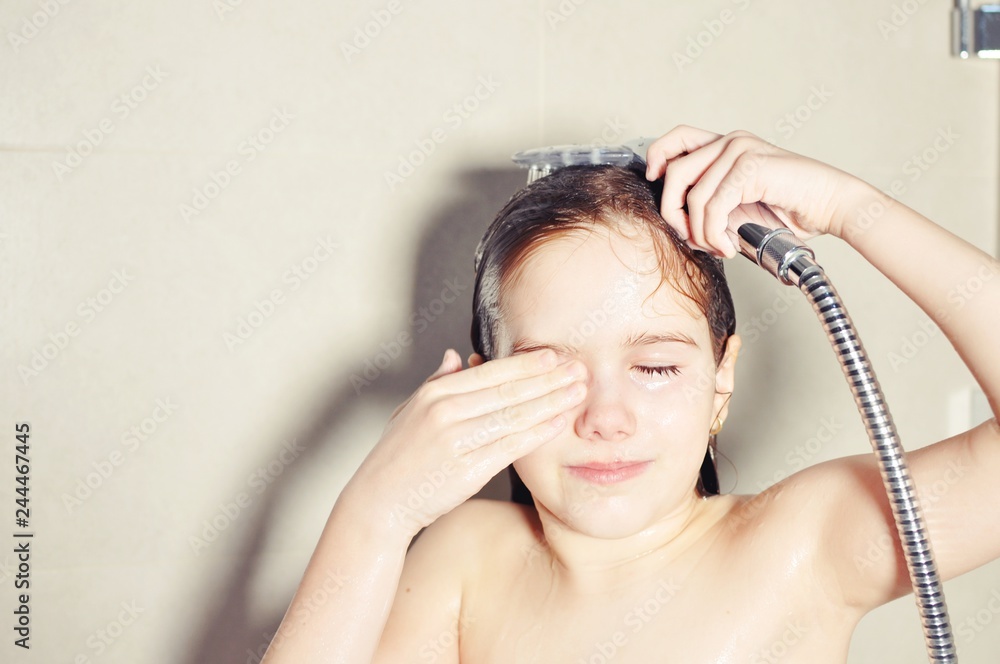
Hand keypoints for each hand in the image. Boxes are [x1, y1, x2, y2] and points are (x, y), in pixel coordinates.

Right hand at [341, 348, 586, 538]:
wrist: (379, 502)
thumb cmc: (398, 456)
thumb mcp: (410, 411)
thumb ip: (437, 382)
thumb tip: (457, 357)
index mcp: (434, 394)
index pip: (490, 373)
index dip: (526, 364)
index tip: (554, 355)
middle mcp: (445, 413)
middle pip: (508, 391)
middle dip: (548, 378)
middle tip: (579, 368)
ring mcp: (456, 441)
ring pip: (514, 416)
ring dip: (551, 402)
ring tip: (577, 392)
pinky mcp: (467, 470)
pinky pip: (510, 446)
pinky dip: (537, 432)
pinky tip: (558, 422)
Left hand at [644, 126, 864, 257]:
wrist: (832, 207)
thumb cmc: (789, 209)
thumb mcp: (738, 206)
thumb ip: (710, 203)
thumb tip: (677, 220)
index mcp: (726, 146)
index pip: (678, 138)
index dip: (657, 157)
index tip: (654, 181)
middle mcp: (731, 142)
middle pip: (675, 172)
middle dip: (673, 212)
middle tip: (692, 239)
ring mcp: (741, 151)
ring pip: (694, 196)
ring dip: (700, 233)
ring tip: (719, 247)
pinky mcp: (751, 167)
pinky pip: (714, 206)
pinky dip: (715, 234)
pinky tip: (728, 247)